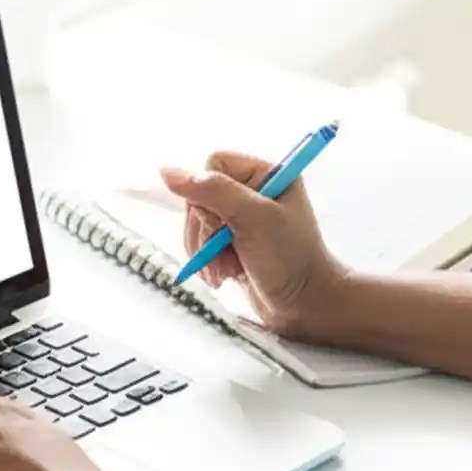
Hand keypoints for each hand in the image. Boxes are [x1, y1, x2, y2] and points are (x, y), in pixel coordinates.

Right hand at [161, 151, 348, 336]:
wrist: (304, 305)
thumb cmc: (289, 258)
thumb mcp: (253, 217)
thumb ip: (212, 191)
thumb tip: (167, 172)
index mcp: (265, 174)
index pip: (213, 165)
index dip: (209, 194)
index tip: (224, 223)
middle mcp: (253, 191)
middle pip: (199, 196)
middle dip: (205, 230)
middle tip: (225, 249)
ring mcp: (241, 219)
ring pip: (195, 222)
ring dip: (204, 250)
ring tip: (225, 271)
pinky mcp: (231, 243)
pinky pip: (199, 243)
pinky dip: (206, 262)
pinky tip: (224, 276)